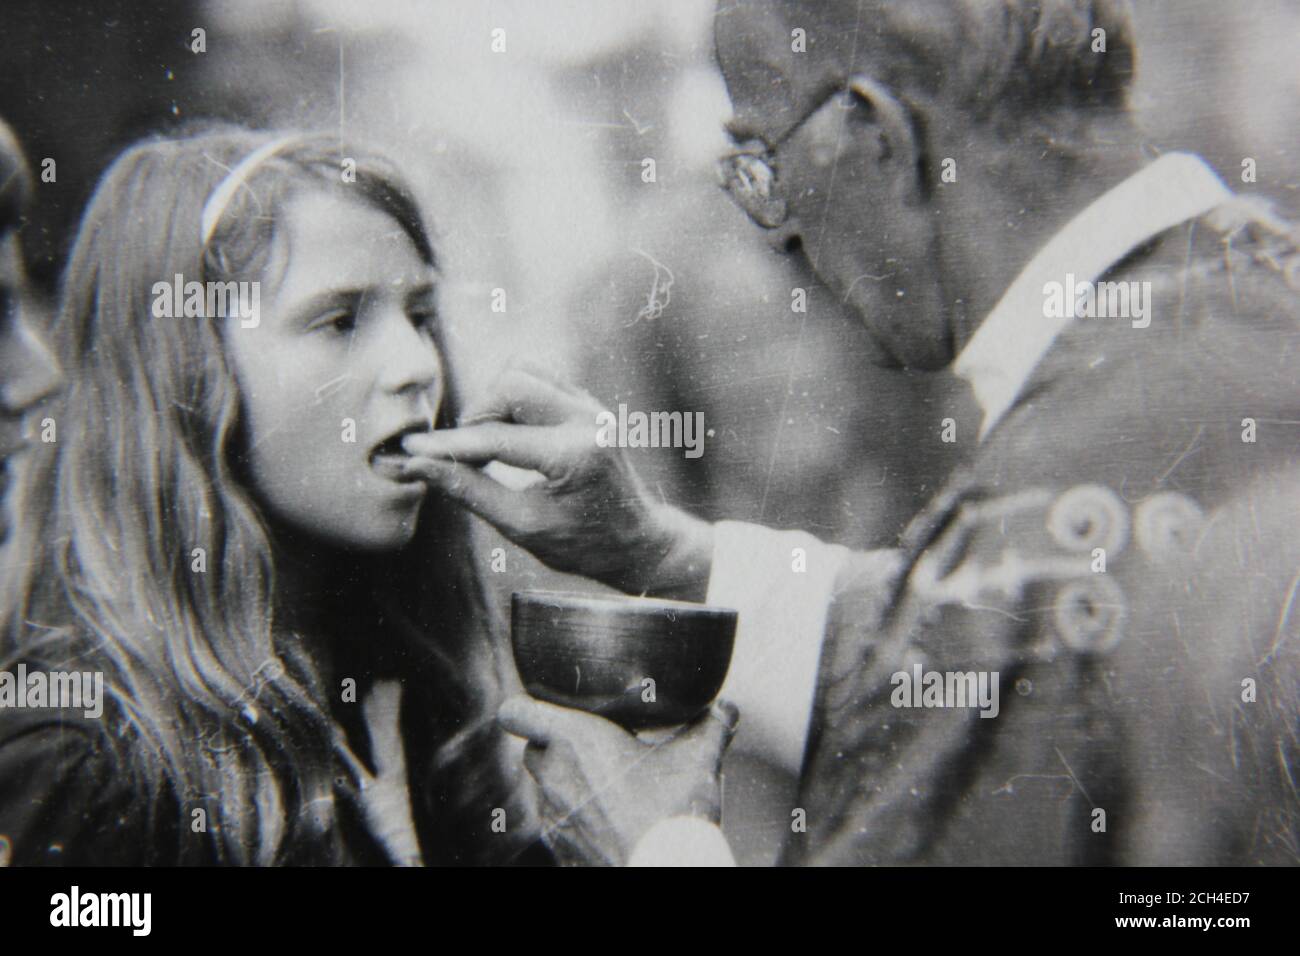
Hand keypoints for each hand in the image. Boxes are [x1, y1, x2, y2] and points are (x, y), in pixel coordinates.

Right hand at [400, 364, 712, 597]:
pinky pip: (541, 380)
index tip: (412, 450)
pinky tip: (510, 436)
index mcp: (574, 456)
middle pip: (512, 381)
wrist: (637, 541)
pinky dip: (515, 400)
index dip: (448, 445)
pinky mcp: (588, 404)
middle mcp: (588, 420)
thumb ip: (469, 491)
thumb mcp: (521, 526)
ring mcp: (592, 407)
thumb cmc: (583, 543)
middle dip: (479, 412)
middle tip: (467, 450)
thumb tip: (421, 466)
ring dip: (497, 400)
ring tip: (490, 443)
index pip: (495, 437)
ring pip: (526, 371)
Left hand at [498, 695, 739, 866]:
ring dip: (567, 784)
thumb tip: (726, 707)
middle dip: (553, 746)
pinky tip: (610, 822)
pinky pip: (560, 826)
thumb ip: (712, 725)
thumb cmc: (674, 810)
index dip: (523, 706)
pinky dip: (578, 819)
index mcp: (573, 740)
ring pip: (546, 790)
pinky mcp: (561, 850)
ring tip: (607, 787)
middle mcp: (553, 777)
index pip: (515, 712)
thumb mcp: (698, 758)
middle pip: (532, 751)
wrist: (666, 871)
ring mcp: (554, 818)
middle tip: (591, 746)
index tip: (544, 706)